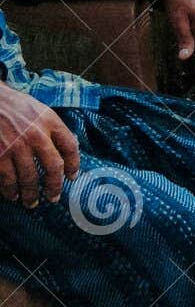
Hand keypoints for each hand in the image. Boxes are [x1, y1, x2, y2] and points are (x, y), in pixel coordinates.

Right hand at [0, 83, 79, 206]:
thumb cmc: (14, 105)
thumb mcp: (39, 109)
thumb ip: (52, 127)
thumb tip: (68, 147)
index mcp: (49, 121)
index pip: (70, 146)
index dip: (74, 164)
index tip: (72, 177)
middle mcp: (35, 134)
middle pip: (53, 167)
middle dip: (54, 186)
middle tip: (53, 197)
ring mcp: (16, 146)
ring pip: (29, 178)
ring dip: (31, 194)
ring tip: (31, 202)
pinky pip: (7, 179)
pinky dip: (10, 190)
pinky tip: (12, 195)